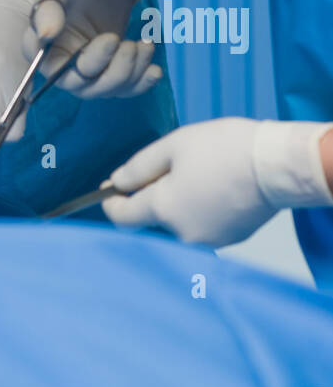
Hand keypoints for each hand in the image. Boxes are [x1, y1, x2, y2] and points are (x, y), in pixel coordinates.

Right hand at [24, 0, 160, 98]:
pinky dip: (140, 83)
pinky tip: (154, 71)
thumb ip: (49, 9)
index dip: (77, 65)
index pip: (50, 69)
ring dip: (129, 73)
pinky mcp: (109, 72)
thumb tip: (45, 35)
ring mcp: (86, 72)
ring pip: (106, 89)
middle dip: (110, 71)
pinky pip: (124, 89)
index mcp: (40, 47)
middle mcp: (60, 65)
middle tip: (129, 45)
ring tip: (144, 46)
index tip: (109, 39)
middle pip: (82, 86)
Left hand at [102, 117, 332, 246]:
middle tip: (167, 164)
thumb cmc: (224, 149)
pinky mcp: (231, 239)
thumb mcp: (174, 145)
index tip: (110, 188)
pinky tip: (214, 186)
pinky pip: (202, 224)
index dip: (111, 202)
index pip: (123, 218)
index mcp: (164, 210)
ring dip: (178, 202)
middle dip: (152, 195)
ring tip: (197, 171)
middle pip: (154, 217)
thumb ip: (140, 167)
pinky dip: (200, 209)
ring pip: (179, 221)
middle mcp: (183, 234)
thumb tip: (118, 182)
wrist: (277, 165)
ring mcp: (209, 240)